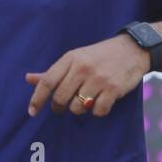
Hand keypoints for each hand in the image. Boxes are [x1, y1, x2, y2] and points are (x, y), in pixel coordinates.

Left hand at [25, 35, 150, 117]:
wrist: (132, 49)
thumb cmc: (99, 56)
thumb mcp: (75, 58)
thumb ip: (53, 72)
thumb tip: (28, 79)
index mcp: (70, 59)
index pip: (47, 81)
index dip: (37, 99)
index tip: (32, 112)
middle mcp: (83, 68)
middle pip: (60, 98)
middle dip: (59, 107)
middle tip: (64, 106)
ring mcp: (98, 79)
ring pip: (77, 108)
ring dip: (80, 109)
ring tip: (86, 100)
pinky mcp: (113, 89)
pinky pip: (98, 111)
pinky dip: (98, 111)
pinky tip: (101, 102)